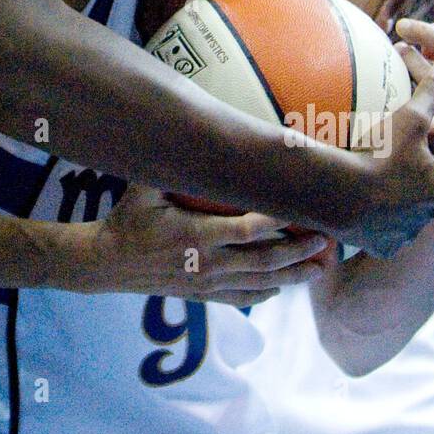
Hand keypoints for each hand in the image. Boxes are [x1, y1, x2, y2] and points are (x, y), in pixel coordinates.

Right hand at [90, 185, 330, 305]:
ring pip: (260, 284)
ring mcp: (207, 284)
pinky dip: (266, 293)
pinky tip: (283, 286)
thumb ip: (172, 169)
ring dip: (292, 276)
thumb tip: (194, 135)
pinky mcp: (204, 296)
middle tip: (324, 239)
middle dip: (298, 250)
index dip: (276, 221)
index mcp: (195, 236)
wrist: (109, 264)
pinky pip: (243, 298)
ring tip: (318, 267)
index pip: (246, 230)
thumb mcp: (144, 189)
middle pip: (264, 260)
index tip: (299, 210)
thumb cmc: (129, 219)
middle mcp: (207, 264)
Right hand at [348, 54, 433, 257]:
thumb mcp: (409, 118)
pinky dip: (392, 218)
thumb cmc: (379, 154)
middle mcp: (432, 210)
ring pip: (418, 207)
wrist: (339, 195)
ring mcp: (407, 229)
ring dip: (419, 194)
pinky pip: (391, 228)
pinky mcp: (383, 241)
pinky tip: (384, 213)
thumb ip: (431, 92)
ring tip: (417, 188)